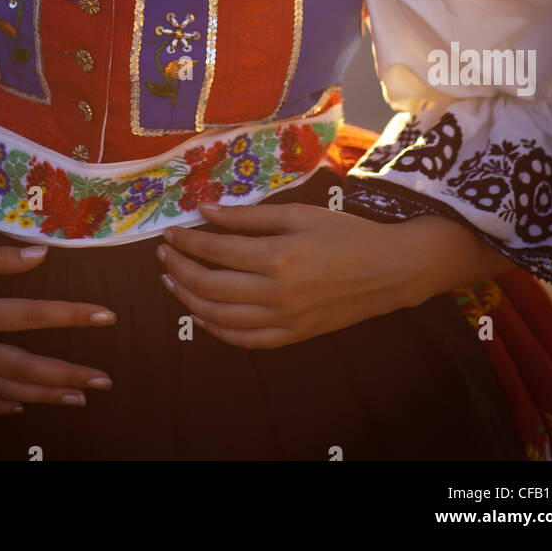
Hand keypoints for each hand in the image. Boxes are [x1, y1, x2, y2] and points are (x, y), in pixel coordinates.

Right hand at [0, 236, 116, 414]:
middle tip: (104, 380)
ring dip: (43, 396)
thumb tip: (43, 256)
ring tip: (77, 398)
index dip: (73, 316)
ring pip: (1, 392)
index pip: (32, 316)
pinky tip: (20, 406)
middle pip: (23, 368)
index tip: (107, 317)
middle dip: (67, 375)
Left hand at [156, 200, 421, 347]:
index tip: (170, 232)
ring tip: (171, 282)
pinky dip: (218, 330)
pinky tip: (203, 316)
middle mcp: (276, 293)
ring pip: (220, 318)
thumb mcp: (298, 213)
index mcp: (277, 256)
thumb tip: (205, 211)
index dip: (187, 241)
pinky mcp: (293, 337)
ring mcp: (284, 320)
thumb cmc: (344, 233)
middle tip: (163, 254)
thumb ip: (248, 216)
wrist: (389, 269)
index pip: (215, 250)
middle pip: (209, 286)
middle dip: (179, 269)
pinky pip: (245, 340)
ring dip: (188, 300)